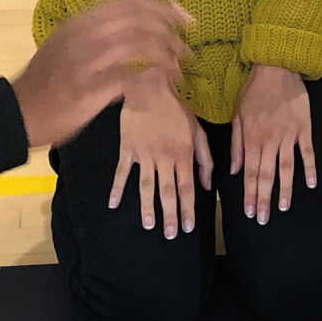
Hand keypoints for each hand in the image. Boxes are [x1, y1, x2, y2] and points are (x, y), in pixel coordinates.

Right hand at [13, 0, 192, 148]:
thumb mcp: (65, 45)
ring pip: (134, 43)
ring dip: (164, 53)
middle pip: (135, 19)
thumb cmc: (44, 82)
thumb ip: (96, 34)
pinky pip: (127, 77)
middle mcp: (81, 36)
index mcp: (78, 22)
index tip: (182, 15)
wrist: (17, 113)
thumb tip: (134, 32)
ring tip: (179, 66)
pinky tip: (164, 81)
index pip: (125, 2)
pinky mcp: (87, 89)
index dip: (158, 5)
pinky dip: (151, 76)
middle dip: (168, 29)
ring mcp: (84, 62)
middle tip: (187, 45)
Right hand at [113, 71, 211, 237]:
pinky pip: (121, 172)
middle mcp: (164, 158)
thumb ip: (205, 159)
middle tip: (168, 235)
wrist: (150, 85)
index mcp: (183, 154)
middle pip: (167, 192)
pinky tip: (113, 204)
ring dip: (147, 207)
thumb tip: (208, 185)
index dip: (187, 209)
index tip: (187, 227)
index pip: (187, 188)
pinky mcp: (127, 148)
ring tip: (149, 225)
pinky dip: (116, 189)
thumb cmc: (176, 108)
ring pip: (146, 186)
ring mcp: (143, 154)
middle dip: (169, 215)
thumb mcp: (198, 130)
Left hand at [229, 65, 314, 224]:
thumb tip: (234, 170)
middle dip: (263, 199)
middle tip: (263, 218)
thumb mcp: (236, 115)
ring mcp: (288, 136)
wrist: (276, 68)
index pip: (249, 172)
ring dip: (284, 190)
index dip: (249, 194)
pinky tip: (310, 184)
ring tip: (283, 208)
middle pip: (266, 175)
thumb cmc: (253, 91)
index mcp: (251, 139)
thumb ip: (236, 144)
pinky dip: (310, 168)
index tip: (249, 212)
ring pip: (285, 168)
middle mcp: (269, 141)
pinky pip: (307, 152)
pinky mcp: (303, 129)